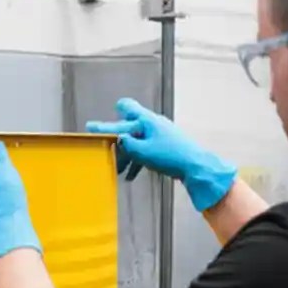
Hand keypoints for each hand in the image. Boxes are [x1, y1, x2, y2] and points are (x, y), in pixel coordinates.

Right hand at [86, 97, 237, 211]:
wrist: (196, 166)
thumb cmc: (171, 156)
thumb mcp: (143, 152)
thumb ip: (127, 145)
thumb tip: (118, 139)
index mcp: (146, 120)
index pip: (123, 112)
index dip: (107, 120)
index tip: (91, 127)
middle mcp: (153, 123)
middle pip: (129, 127)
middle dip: (117, 140)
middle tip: (107, 152)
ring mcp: (160, 133)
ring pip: (136, 141)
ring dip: (126, 155)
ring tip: (118, 170)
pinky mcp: (165, 145)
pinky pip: (145, 149)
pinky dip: (137, 160)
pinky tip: (131, 175)